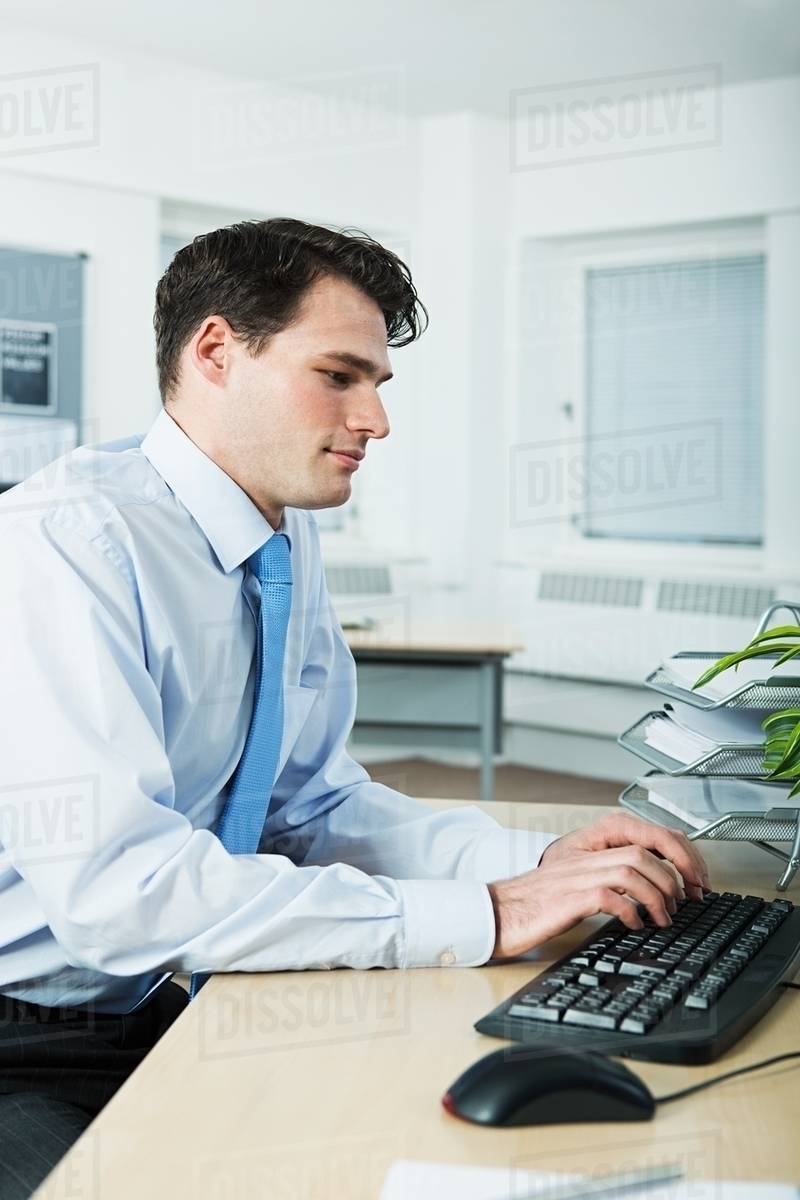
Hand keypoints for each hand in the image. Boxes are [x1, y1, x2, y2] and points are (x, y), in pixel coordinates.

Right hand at [488, 813, 710, 960]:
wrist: (500, 912)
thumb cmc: (538, 902)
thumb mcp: (579, 881)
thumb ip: (609, 876)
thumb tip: (651, 888)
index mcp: (591, 849)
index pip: (646, 836)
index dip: (678, 856)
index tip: (695, 881)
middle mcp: (587, 857)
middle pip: (644, 852)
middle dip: (675, 878)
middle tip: (685, 903)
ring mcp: (578, 875)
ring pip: (632, 869)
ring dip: (657, 895)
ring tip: (663, 917)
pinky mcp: (570, 898)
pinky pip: (610, 896)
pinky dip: (631, 912)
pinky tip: (635, 925)